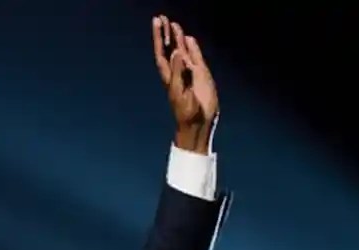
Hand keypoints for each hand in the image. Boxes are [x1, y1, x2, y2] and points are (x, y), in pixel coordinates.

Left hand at [152, 15, 217, 152]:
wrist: (198, 122)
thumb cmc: (186, 111)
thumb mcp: (180, 91)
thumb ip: (179, 72)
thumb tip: (176, 52)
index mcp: (169, 76)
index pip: (161, 52)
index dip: (158, 37)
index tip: (156, 22)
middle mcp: (177, 71)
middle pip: (169, 48)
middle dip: (164, 34)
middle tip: (161, 17)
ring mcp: (189, 72)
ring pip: (182, 50)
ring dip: (178, 38)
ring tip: (174, 24)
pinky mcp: (202, 74)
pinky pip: (196, 57)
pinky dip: (193, 47)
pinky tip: (189, 39)